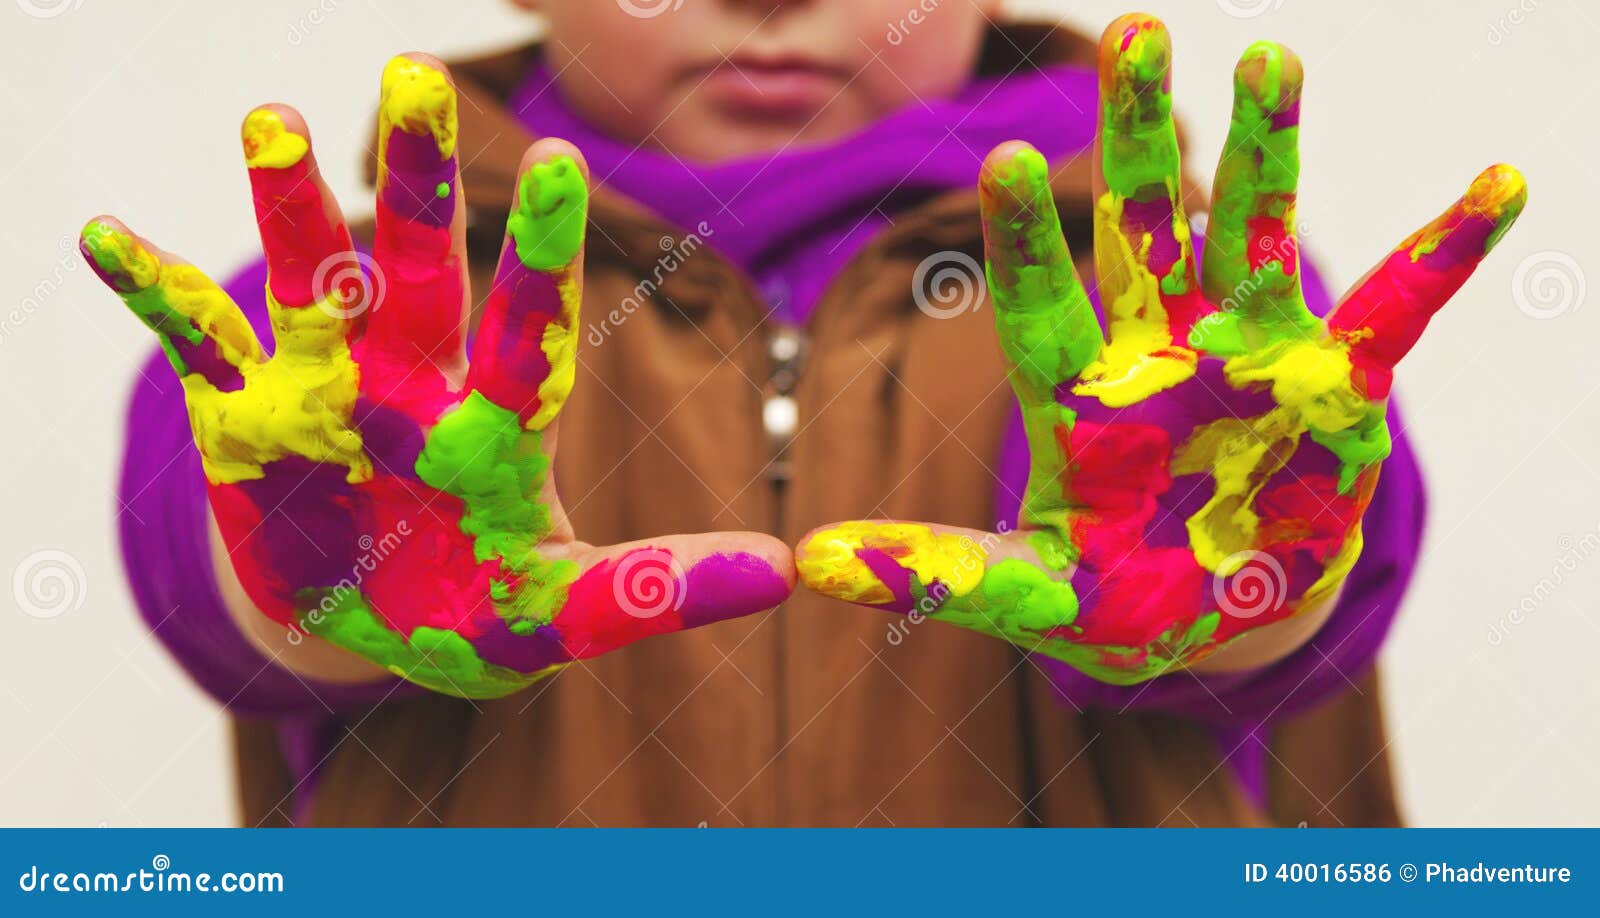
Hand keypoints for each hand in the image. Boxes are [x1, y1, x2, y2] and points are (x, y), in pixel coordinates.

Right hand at [82, 54, 792, 698]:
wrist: (377, 630)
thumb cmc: (478, 612)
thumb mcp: (563, 616)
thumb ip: (656, 592)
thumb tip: (786, 574)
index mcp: (497, 420)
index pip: (526, 323)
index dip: (543, 249)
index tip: (564, 158)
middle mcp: (415, 379)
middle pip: (421, 265)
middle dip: (419, 180)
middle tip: (415, 73)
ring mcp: (327, 389)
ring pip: (312, 276)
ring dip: (290, 204)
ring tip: (272, 118)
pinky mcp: (248, 415)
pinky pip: (198, 341)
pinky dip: (155, 291)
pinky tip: (105, 235)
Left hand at [795, 15, 1524, 683]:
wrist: (1219, 612)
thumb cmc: (1122, 600)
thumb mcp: (1037, 594)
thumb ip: (944, 576)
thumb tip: (813, 564)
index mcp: (1080, 393)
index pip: (1044, 300)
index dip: (1029, 236)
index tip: (1007, 158)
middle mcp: (1160, 349)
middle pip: (1145, 226)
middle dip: (1142, 136)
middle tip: (1135, 29)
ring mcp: (1251, 355)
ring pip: (1254, 233)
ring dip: (1268, 151)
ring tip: (1275, 58)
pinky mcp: (1335, 383)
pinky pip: (1396, 306)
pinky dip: (1444, 251)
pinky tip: (1498, 183)